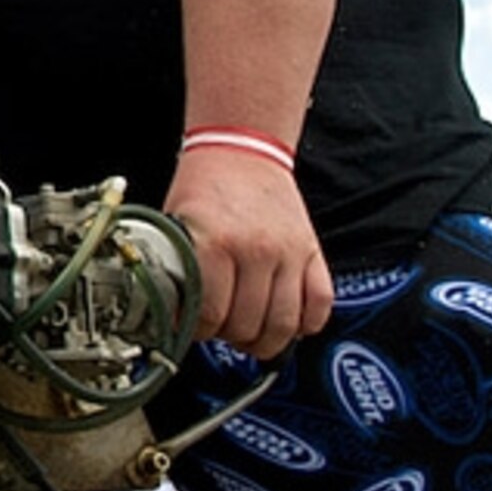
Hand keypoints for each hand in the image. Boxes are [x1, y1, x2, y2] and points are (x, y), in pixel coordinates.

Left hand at [165, 146, 331, 359]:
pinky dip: (307, 324)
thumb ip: (177, 273)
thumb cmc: (205, 187)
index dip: (199, 331)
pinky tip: (288, 323)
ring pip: (285, 324)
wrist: (241, 150)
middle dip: (230, 337)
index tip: (194, 329)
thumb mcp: (177, 228)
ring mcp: (289, 252)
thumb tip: (170, 317)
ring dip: (266, 340)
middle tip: (222, 330)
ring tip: (250, 335)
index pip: (211, 315)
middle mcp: (257, 250)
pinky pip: (320, 304)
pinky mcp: (311, 251)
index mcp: (216, 243)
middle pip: (248, 326)